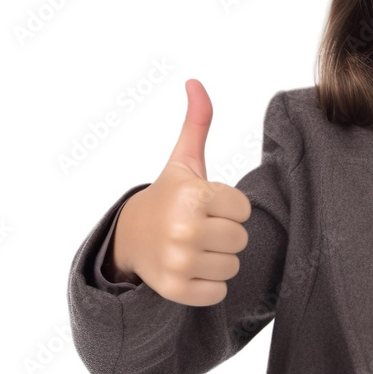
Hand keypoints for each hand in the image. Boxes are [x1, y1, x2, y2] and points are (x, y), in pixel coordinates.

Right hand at [109, 79, 251, 305]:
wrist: (129, 238)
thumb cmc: (169, 197)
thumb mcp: (184, 161)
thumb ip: (197, 123)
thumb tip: (195, 82)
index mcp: (194, 196)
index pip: (243, 209)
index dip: (229, 208)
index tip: (206, 206)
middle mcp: (185, 229)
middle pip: (240, 239)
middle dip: (225, 234)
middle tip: (200, 228)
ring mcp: (179, 261)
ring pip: (232, 266)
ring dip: (218, 259)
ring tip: (195, 248)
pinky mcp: (176, 289)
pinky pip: (217, 291)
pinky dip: (208, 285)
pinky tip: (190, 269)